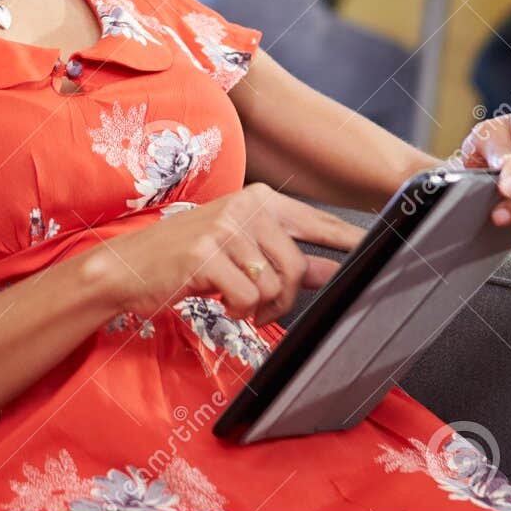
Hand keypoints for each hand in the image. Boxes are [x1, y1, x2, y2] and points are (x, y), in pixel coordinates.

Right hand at [85, 183, 368, 324]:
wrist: (128, 266)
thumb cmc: (188, 259)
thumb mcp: (241, 251)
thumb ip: (289, 259)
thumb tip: (335, 270)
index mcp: (260, 200)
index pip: (317, 221)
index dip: (350, 239)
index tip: (383, 245)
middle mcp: (246, 206)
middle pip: (296, 266)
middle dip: (283, 299)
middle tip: (259, 307)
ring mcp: (226, 228)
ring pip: (274, 285)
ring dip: (259, 308)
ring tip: (235, 301)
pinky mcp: (207, 254)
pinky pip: (248, 298)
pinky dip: (238, 311)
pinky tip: (220, 302)